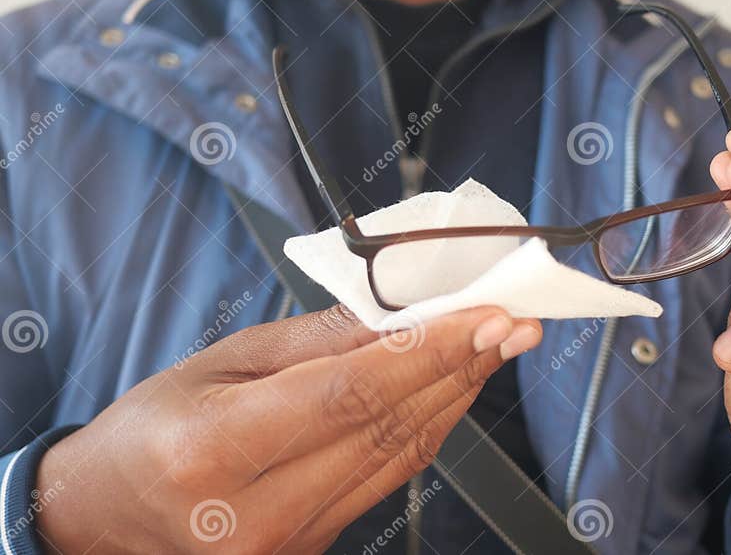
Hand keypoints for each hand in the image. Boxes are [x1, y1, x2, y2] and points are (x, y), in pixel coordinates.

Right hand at [35, 304, 540, 552]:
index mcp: (216, 450)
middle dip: (461, 367)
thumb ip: (314, 341)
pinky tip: (451, 389)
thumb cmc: (150, 430)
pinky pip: (387, 480)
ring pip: (399, 458)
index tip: (486, 316)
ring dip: (455, 395)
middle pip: (387, 428)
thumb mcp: (218, 363)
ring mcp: (288, 544)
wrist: (106, 519)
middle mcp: (257, 514)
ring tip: (495, 346)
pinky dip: (426, 429)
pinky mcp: (311, 550)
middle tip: (514, 321)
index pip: (349, 395)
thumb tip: (399, 310)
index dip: (428, 352)